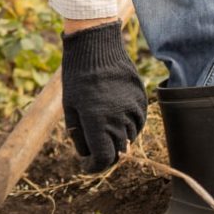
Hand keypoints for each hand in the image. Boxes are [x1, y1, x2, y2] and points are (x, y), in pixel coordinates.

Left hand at [62, 20, 146, 171]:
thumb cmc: (76, 77)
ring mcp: (133, 110)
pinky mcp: (142, 102)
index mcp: (97, 121)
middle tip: (92, 146)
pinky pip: (137, 124)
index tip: (86, 166)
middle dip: (104, 153)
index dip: (93, 166)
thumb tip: (91, 156)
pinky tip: (114, 113)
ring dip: (116, 138)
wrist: (95, 47)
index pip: (102, 158)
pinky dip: (126, 125)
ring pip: (128, 138)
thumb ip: (81, 135)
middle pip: (116, 151)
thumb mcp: (71, 107)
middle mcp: (118, 118)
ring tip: (101, 123)